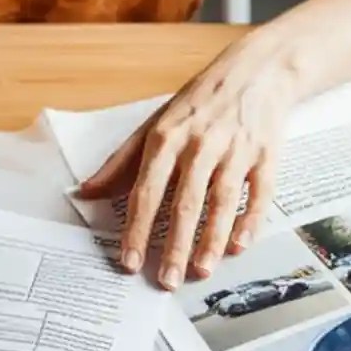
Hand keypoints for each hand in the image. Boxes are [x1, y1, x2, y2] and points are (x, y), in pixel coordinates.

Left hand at [76, 37, 298, 289]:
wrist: (257, 70)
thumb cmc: (199, 103)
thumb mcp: (155, 125)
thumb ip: (121, 162)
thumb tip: (84, 192)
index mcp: (166, 138)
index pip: (146, 191)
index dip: (137, 229)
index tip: (130, 262)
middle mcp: (200, 145)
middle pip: (184, 203)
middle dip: (174, 246)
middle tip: (166, 280)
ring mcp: (235, 150)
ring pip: (220, 202)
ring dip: (210, 240)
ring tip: (200, 271)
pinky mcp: (266, 155)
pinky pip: (258, 193)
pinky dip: (249, 220)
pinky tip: (238, 246)